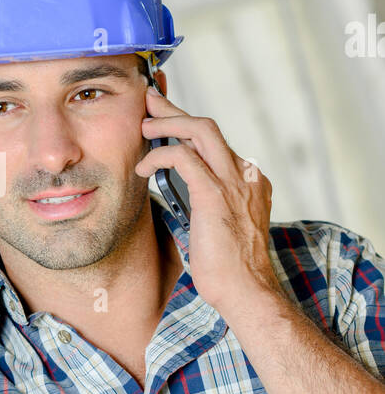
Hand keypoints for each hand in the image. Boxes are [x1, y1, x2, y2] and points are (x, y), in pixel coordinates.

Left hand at [134, 86, 282, 315]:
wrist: (246, 291)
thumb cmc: (229, 268)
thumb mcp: (220, 224)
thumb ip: (206, 200)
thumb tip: (177, 187)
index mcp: (249, 180)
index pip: (216, 141)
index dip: (188, 125)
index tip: (165, 116)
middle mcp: (245, 174)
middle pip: (208, 126)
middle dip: (174, 111)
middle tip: (149, 102)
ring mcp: (234, 182)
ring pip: (200, 131)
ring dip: (167, 123)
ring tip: (143, 127)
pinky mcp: (215, 194)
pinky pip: (184, 158)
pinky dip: (159, 155)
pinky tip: (143, 167)